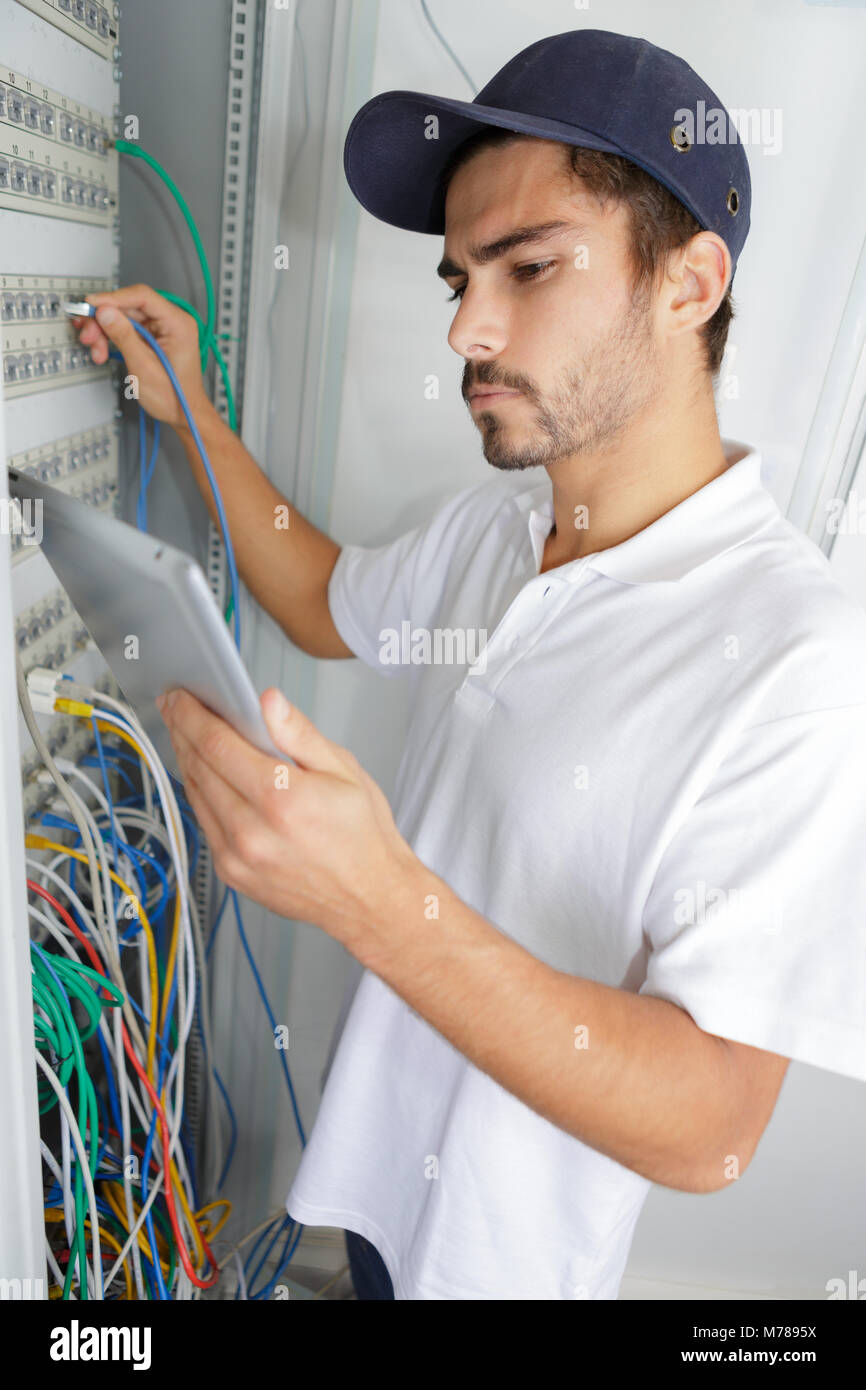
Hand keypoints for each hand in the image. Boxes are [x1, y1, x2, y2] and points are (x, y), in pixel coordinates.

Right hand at [69, 283, 211, 429]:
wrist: (182, 415)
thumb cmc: (174, 396)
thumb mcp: (144, 367)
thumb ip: (123, 336)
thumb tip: (105, 312)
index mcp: (178, 323)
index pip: (142, 297)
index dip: (112, 299)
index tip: (90, 305)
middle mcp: (171, 322)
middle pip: (128, 307)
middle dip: (104, 320)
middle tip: (88, 334)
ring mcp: (161, 329)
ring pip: (123, 318)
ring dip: (104, 332)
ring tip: (96, 350)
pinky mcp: (151, 338)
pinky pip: (126, 330)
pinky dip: (111, 338)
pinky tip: (102, 351)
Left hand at [157, 686, 417, 948]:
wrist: (369, 897)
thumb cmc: (362, 835)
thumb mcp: (344, 769)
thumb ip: (299, 733)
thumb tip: (269, 702)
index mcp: (282, 798)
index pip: (217, 744)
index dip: (192, 715)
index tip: (182, 696)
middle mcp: (252, 830)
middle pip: (199, 767)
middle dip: (183, 730)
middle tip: (176, 706)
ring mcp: (237, 856)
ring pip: (195, 794)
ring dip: (186, 760)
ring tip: (186, 735)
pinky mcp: (232, 873)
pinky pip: (204, 822)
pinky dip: (199, 793)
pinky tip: (204, 775)